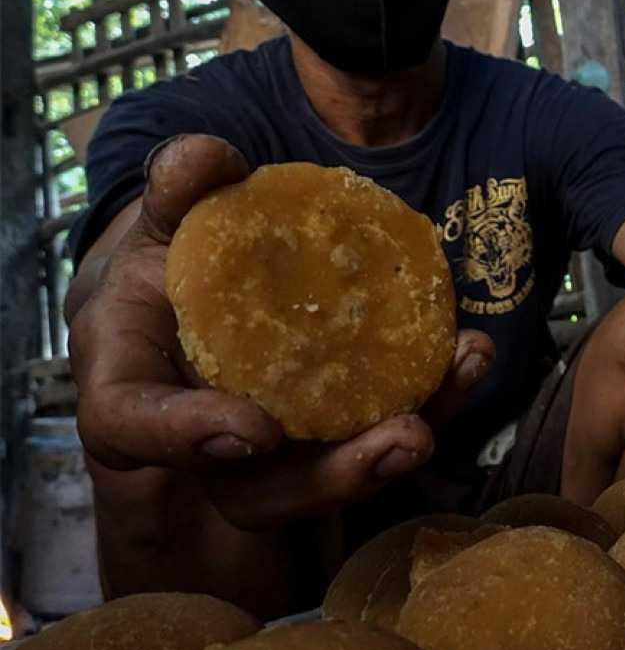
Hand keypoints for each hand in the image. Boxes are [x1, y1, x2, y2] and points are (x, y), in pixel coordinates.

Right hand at [69, 134, 493, 529]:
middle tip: (404, 437)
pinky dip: (431, 400)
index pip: (130, 429)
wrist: (209, 284)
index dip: (187, 439)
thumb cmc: (178, 252)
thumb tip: (204, 156)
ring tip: (452, 401)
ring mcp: (268, 455)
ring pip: (324, 482)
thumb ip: (182, 187)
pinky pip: (376, 436)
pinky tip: (471, 355)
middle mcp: (195, 442)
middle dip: (333, 477)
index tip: (256, 431)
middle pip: (253, 493)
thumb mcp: (172, 214)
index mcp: (127, 385)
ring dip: (395, 454)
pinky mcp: (329, 437)